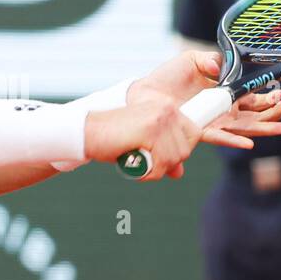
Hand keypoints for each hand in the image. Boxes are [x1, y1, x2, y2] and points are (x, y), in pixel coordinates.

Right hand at [83, 96, 200, 180]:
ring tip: (138, 162)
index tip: (158, 154)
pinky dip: (151, 173)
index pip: (193, 133)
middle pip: (186, 149)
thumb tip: (179, 173)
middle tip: (145, 161)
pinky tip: (136, 168)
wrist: (87, 133)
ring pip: (176, 158)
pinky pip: (163, 163)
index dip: (178, 151)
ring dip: (158, 169)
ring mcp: (160, 118)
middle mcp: (167, 108)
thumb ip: (163, 154)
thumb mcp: (143, 146)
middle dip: (168, 163)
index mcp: (167, 106)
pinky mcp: (151, 130)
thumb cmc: (113, 139)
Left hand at [130, 50, 280, 149]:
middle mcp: (219, 111)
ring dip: (262, 128)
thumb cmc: (167, 77)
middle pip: (251, 116)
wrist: (146, 93)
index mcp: (221, 95)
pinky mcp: (199, 131)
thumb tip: (220, 68)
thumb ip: (209, 60)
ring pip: (242, 129)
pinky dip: (235, 141)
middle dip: (270, 113)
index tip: (280, 93)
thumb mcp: (191, 60)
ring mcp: (211, 122)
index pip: (249, 98)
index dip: (265, 97)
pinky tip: (249, 142)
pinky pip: (221, 137)